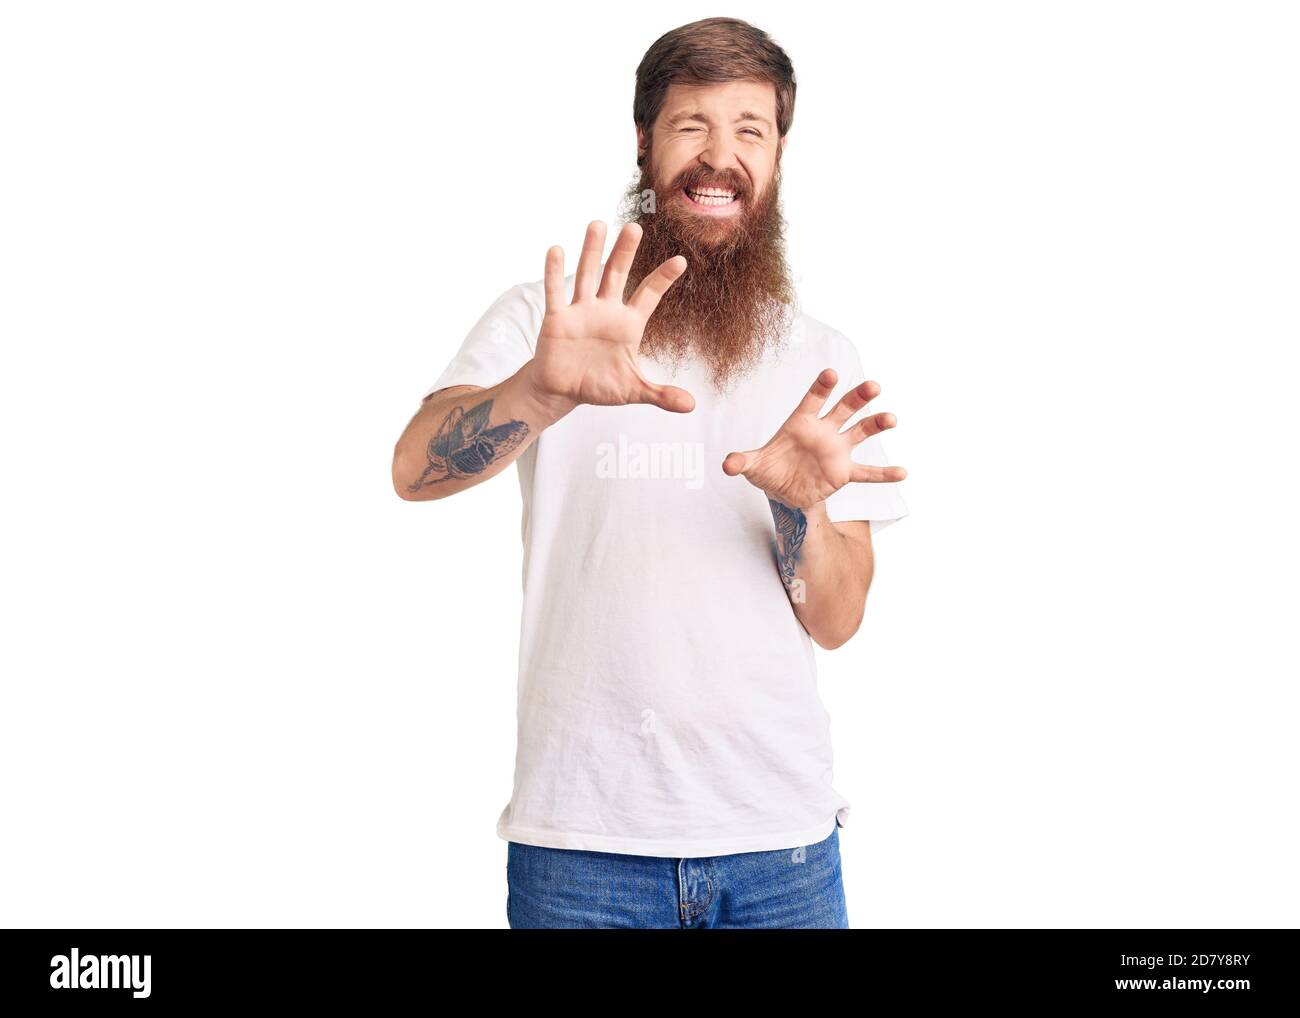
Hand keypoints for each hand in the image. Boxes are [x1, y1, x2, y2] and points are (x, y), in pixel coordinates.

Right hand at [520, 220, 694, 414]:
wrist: (562, 391)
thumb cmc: (599, 385)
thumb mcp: (633, 391)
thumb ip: (661, 395)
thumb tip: (692, 407)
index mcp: (628, 324)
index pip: (648, 295)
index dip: (663, 278)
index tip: (681, 260)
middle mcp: (605, 310)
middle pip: (617, 275)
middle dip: (624, 252)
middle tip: (634, 227)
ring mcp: (580, 311)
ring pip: (587, 275)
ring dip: (591, 252)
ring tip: (597, 224)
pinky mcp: (556, 319)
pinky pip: (555, 293)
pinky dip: (554, 273)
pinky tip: (557, 250)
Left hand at [722, 368, 906, 509]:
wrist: (784, 491)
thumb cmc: (770, 469)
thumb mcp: (753, 466)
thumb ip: (742, 462)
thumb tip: (727, 465)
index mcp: (801, 422)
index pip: (813, 400)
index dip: (821, 387)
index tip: (831, 374)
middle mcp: (823, 431)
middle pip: (844, 408)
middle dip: (858, 397)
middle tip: (873, 386)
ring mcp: (837, 450)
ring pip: (860, 431)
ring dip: (875, 424)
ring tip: (890, 418)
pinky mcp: (844, 472)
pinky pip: (867, 472)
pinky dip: (883, 473)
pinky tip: (902, 472)